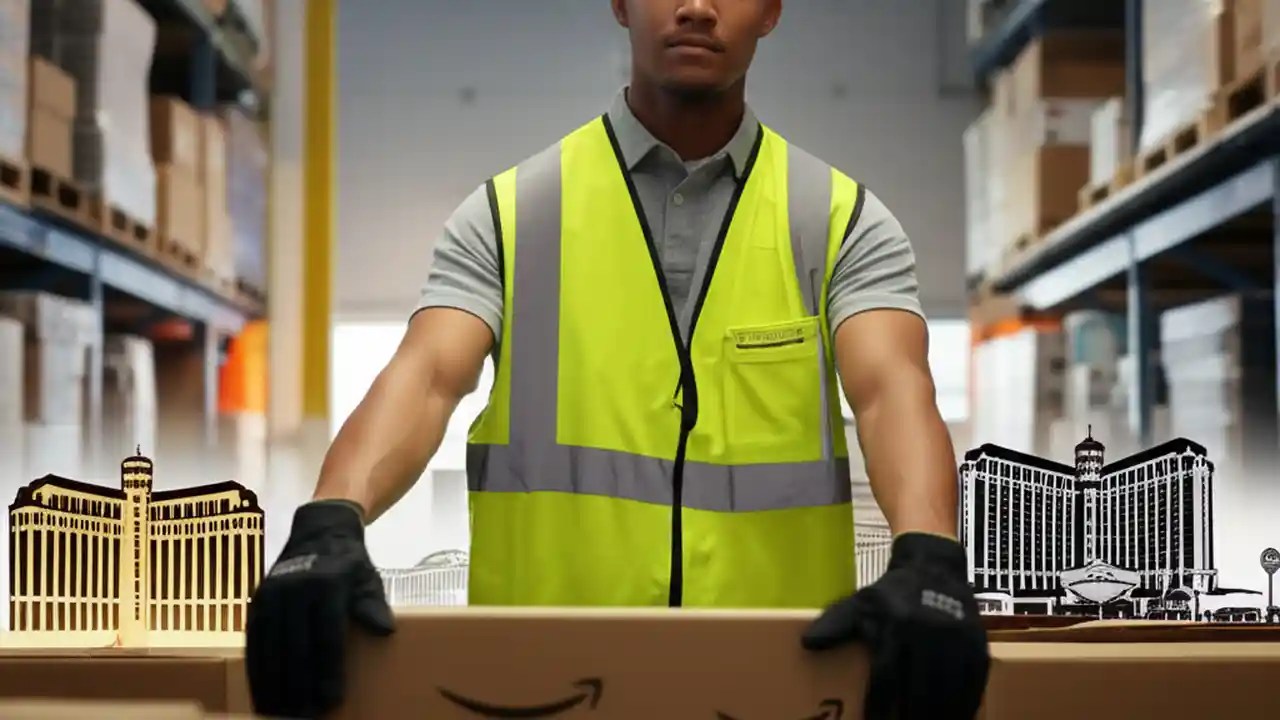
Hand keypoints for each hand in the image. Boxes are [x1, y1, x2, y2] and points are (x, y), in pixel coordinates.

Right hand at [246, 500, 395, 717]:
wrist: (318, 532)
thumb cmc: (349, 564)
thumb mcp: (368, 579)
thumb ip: (372, 606)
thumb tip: (385, 631)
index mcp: (326, 586)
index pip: (327, 637)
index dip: (328, 672)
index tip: (331, 700)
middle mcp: (294, 591)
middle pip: (295, 648)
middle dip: (299, 686)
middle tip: (304, 715)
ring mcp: (271, 596)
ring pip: (270, 648)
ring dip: (274, 684)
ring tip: (279, 713)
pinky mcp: (256, 602)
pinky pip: (254, 642)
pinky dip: (256, 670)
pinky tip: (260, 693)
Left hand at [802, 532, 988, 718]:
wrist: (933, 567)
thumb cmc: (890, 594)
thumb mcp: (859, 603)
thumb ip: (835, 625)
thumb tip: (808, 644)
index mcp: (895, 626)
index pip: (886, 677)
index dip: (879, 706)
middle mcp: (927, 634)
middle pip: (920, 689)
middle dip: (912, 716)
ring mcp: (955, 639)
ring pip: (950, 690)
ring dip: (942, 715)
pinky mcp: (977, 643)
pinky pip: (975, 682)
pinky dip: (968, 704)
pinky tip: (961, 718)